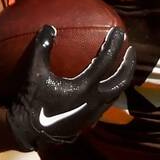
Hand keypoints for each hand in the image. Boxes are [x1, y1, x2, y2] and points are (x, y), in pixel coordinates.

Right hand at [7, 24, 134, 152]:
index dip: (113, 44)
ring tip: (122, 67)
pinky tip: (106, 86)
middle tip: (130, 49)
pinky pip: (107, 103)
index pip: (105, 61)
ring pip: (116, 94)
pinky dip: (111, 91)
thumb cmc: (31, 101)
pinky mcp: (88, 120)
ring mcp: (93, 113)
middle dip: (128, 64)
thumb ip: (42, 48)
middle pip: (121, 80)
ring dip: (122, 78)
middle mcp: (94, 101)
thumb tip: (49, 27)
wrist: (28, 132)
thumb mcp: (34, 72)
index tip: (118, 31)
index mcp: (84, 87)